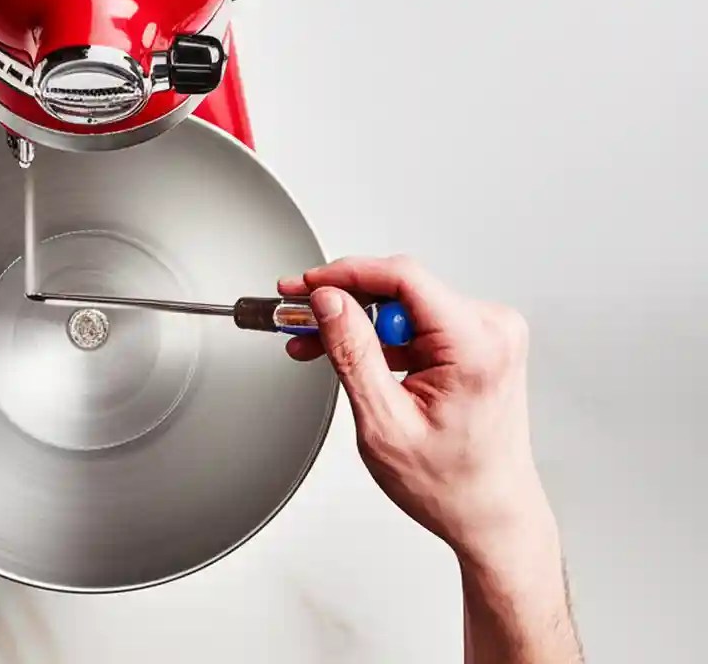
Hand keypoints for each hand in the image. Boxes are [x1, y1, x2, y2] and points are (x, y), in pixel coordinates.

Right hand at [280, 256, 580, 662]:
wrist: (489, 513)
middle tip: (296, 316)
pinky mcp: (476, 344)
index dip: (345, 275)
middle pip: (400, 289)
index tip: (305, 286)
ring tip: (315, 345)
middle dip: (342, 302)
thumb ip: (353, 353)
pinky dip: (379, 338)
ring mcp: (488, 335)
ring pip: (403, 306)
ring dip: (357, 323)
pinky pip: (416, 324)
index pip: (403, 278)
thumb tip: (330, 302)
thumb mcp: (384, 421)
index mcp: (477, 345)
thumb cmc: (451, 484)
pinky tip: (350, 354)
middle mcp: (492, 330)